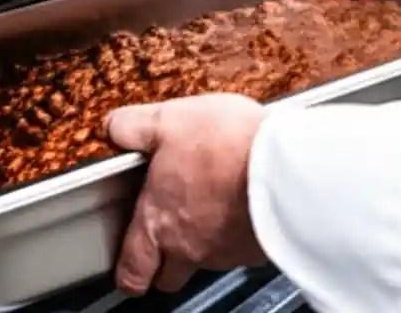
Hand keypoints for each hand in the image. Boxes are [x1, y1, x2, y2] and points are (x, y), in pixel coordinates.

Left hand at [105, 94, 267, 294]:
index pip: (132, 270)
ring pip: (207, 261)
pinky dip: (240, 233)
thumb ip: (135, 127)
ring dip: (206, 243)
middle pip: (168, 279)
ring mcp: (226, 252)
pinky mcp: (259, 247)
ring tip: (213, 208)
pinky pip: (242, 249)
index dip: (129, 273)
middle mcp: (189, 246)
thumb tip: (115, 127)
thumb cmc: (228, 146)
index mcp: (158, 221)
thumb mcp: (170, 120)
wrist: (286, 164)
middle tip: (167, 244)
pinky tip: (245, 206)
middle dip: (164, 266)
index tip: (130, 267)